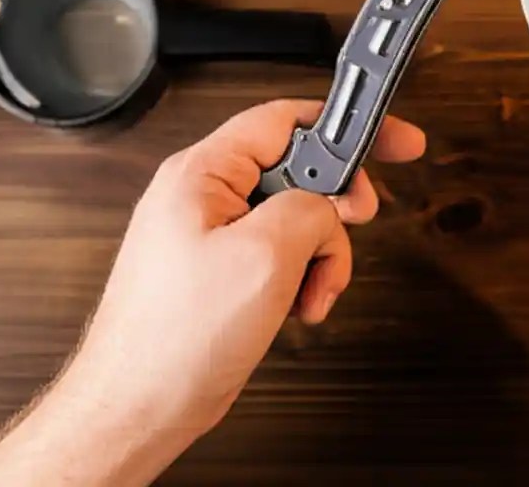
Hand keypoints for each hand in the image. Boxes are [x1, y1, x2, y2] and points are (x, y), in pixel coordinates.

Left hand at [64, 100, 425, 434]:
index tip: (391, 139)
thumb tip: (328, 203)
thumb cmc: (174, 340)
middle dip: (335, 204)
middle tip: (358, 221)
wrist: (137, 409)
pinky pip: (278, 254)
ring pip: (294, 219)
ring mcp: (209, 236)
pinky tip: (297, 306)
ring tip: (313, 290)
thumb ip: (309, 207)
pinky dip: (301, 277)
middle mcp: (202, 197)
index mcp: (201, 174)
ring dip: (320, 253)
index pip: (285, 119)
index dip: (346, 124)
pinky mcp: (219, 271)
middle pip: (296, 170)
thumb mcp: (264, 256)